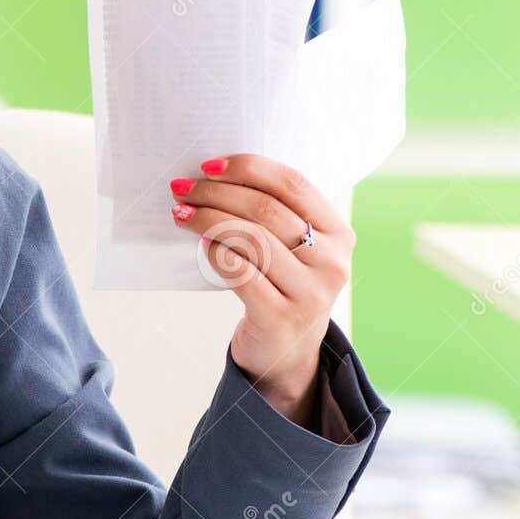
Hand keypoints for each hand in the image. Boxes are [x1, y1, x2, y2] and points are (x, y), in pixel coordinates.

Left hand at [167, 154, 353, 425]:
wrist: (286, 353)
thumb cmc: (282, 285)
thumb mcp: (294, 248)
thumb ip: (275, 212)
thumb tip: (216, 172)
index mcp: (338, 233)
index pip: (293, 184)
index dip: (248, 168)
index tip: (209, 165)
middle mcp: (331, 261)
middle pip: (266, 210)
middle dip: (216, 193)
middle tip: (181, 189)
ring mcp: (310, 293)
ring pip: (250, 239)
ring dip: (207, 219)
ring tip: (181, 213)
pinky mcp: (281, 317)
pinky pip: (240, 274)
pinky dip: (215, 253)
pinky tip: (201, 245)